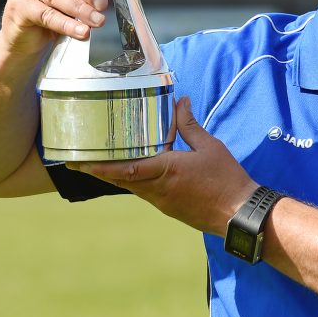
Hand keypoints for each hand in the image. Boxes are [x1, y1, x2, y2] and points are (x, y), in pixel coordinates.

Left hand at [68, 98, 259, 235]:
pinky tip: (132, 172)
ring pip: (131, 187)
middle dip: (98, 170)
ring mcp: (162, 202)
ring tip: (99, 163)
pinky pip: (144, 193)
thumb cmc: (227, 179)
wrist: (240, 214)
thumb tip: (181, 102)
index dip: (100, 166)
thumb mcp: (210, 147)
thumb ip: (190, 125)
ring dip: (114, 176)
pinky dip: (132, 182)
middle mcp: (159, 190)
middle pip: (121, 180)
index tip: (79, 162)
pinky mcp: (169, 209)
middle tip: (77, 160)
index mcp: (166, 171)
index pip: (125, 170)